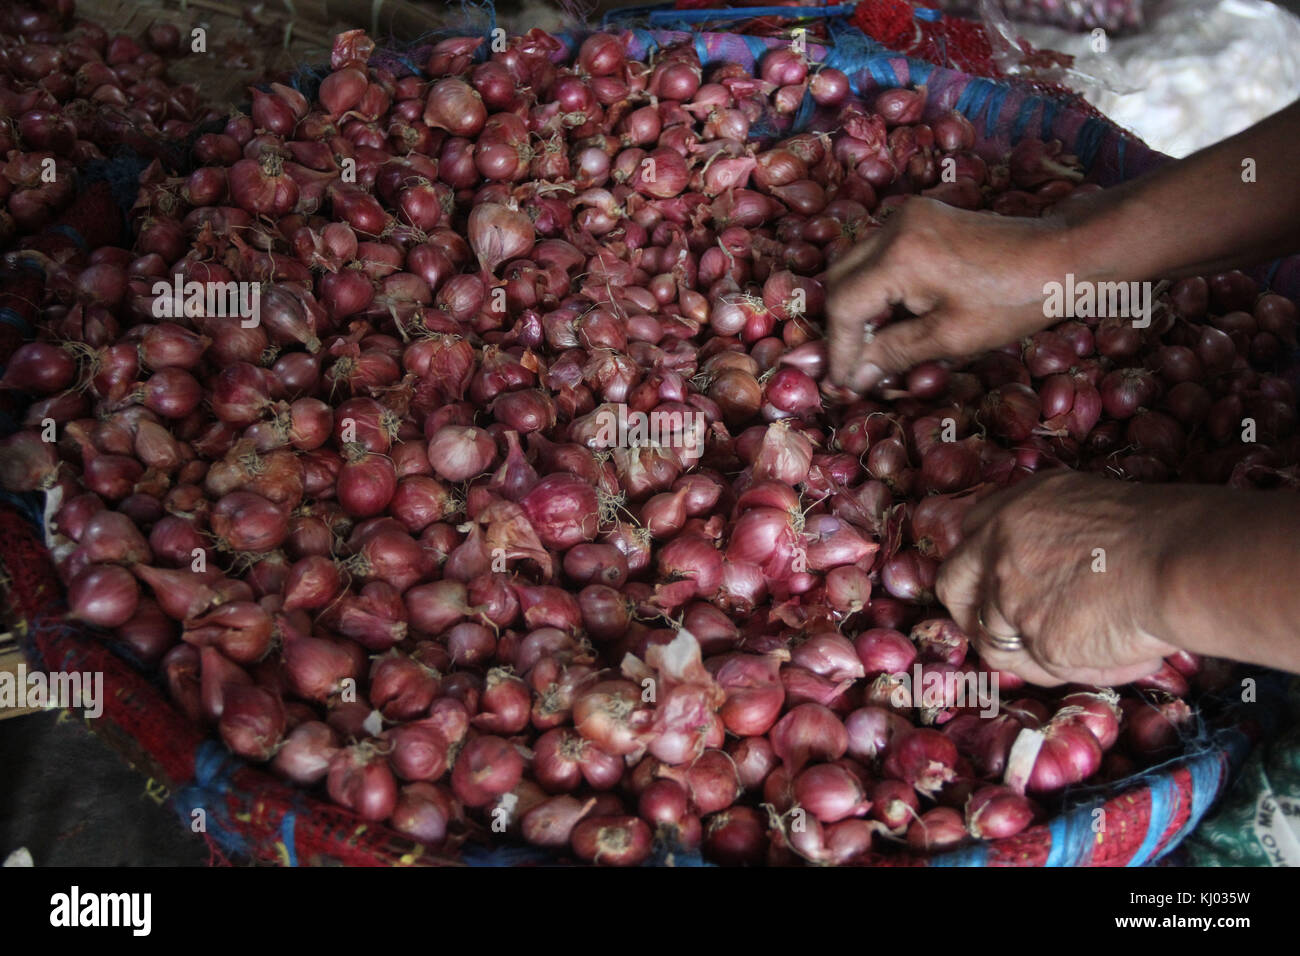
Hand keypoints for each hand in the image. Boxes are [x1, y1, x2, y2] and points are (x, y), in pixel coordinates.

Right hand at [825, 197, 1076, 392]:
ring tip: (874, 348)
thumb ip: (894, 354)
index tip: (843, 383)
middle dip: (843, 327)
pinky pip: (879, 255)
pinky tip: (894, 319)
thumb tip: (855, 377)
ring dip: (859, 308)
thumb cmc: (1014, 301)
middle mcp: (895, 226)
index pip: (844, 305)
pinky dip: (878, 288)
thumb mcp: (951, 337)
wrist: (1063, 255)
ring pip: (856, 266)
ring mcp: (907, 217)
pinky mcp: (921, 218)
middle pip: (840, 280)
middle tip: (855, 367)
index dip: (839, 349)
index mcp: (900, 255)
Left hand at [935, 471, 1193, 686]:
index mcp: (1012, 510)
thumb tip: (1037, 563)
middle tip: (997, 629)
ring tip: (1088, 646)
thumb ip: (1046, 529)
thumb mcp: (1084, 503)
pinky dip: (1071, 669)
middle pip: (954, 586)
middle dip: (967, 611)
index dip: (977, 565)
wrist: (1178, 561)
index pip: (969, 537)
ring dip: (1030, 650)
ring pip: (995, 640)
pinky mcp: (1038, 644)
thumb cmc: (1157, 530)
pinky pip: (1042, 668)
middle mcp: (998, 551)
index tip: (988, 583)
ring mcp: (1011, 600)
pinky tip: (1110, 659)